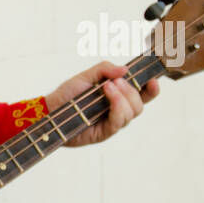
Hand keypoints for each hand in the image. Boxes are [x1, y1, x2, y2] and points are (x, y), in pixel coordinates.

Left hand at [44, 60, 159, 147]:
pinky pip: (119, 121)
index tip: (153, 80)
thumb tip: (125, 70)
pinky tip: (106, 94)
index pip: (142, 95)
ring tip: (107, 87)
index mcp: (118, 97)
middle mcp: (118, 111)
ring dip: (123, 97)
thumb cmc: (67, 94)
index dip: (152, 89)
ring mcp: (112, 122)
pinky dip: (116, 105)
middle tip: (115, 81)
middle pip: (140, 104)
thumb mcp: (86, 76)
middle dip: (131, 90)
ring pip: (132, 113)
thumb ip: (104, 69)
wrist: (50, 110)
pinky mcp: (104, 132)